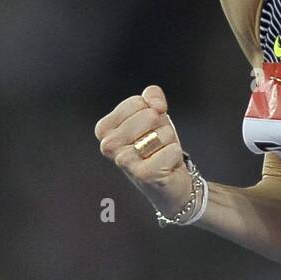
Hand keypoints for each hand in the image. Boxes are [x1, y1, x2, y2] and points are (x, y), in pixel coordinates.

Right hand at [94, 85, 193, 215]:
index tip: (149, 128)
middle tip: (157, 143)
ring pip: (162, 132)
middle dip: (162, 127)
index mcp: (105, 129)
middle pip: (150, 115)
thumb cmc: (157, 147)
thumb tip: (154, 101)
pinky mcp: (144, 174)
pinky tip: (166, 166)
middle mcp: (108, 146)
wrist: (169, 181)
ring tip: (161, 153)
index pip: (137, 102)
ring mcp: (124, 161)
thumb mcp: (153, 116)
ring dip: (169, 141)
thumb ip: (151, 98)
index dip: (152, 110)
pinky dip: (175, 155)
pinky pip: (171, 149)